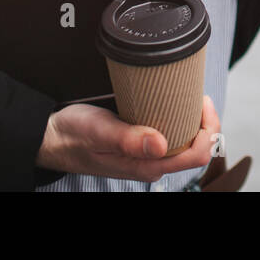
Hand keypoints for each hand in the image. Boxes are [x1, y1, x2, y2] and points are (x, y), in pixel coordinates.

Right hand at [35, 95, 219, 181]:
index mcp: (146, 166)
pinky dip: (178, 117)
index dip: (208, 128)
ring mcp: (148, 154)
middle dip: (204, 121)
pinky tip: (173, 102)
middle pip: (197, 147)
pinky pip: (171, 133)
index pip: (197, 155)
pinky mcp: (141, 143)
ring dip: (192, 118)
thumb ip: (128, 140)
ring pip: (185, 140)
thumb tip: (161, 144)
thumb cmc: (72, 135)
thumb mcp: (99, 131)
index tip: (201, 102)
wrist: (51, 137)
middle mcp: (151, 162)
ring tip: (189, 94)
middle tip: (197, 93)